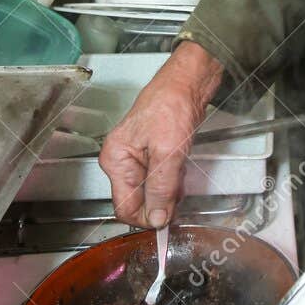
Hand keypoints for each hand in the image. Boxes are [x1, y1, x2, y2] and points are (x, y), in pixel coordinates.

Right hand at [98, 41, 222, 228]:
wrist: (188, 82)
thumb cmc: (172, 106)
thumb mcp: (168, 152)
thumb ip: (161, 189)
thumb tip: (156, 219)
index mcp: (116, 160)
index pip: (125, 207)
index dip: (146, 217)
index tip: (167, 221)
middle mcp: (122, 162)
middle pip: (140, 201)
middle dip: (162, 201)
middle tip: (179, 188)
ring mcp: (138, 159)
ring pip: (153, 192)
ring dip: (170, 190)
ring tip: (181, 169)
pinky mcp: (153, 155)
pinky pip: (162, 180)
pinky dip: (174, 179)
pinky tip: (181, 166)